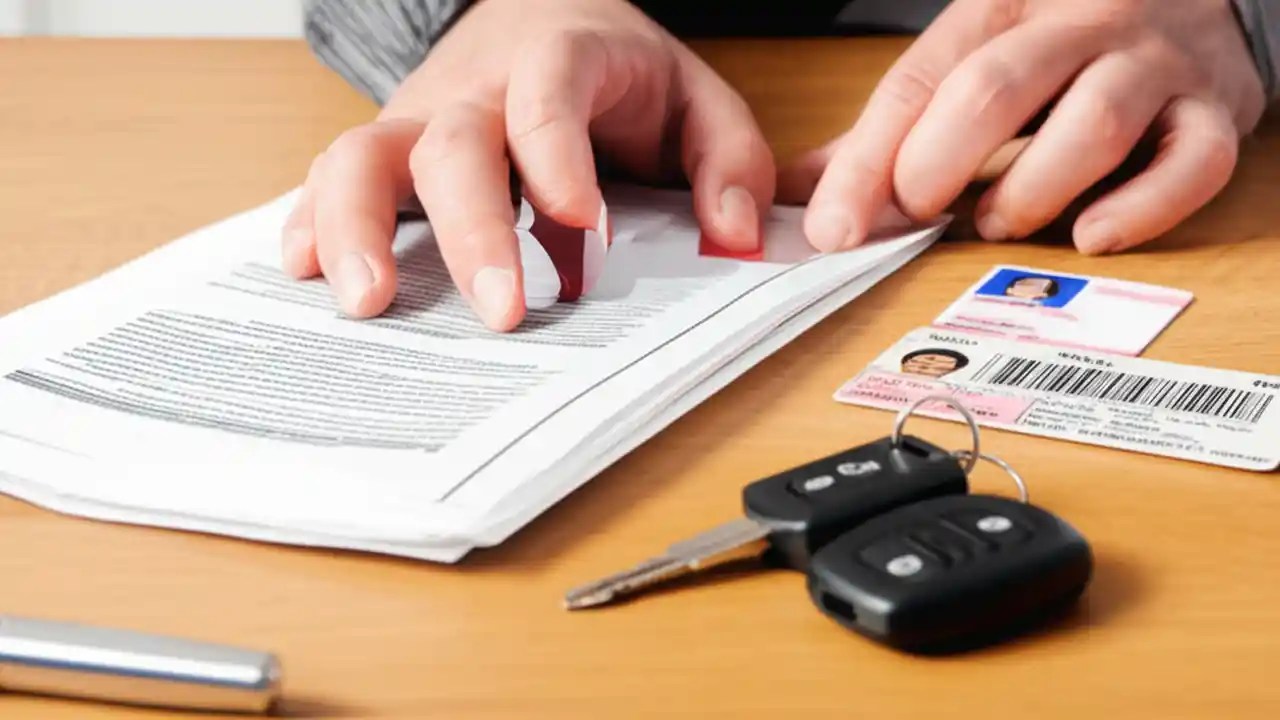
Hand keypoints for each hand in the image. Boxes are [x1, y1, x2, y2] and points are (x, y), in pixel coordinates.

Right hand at [282, 0, 774, 330]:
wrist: (534, 16)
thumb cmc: (615, 73)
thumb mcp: (694, 98)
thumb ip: (730, 159)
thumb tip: (736, 236)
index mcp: (560, 58)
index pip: (549, 92)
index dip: (558, 156)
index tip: (585, 227)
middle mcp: (477, 90)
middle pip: (452, 143)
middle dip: (473, 231)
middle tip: (501, 312)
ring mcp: (420, 120)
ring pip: (362, 154)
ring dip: (357, 227)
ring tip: (368, 302)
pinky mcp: (388, 153)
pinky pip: (330, 180)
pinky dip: (314, 225)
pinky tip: (309, 275)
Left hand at [786, 0, 1265, 254]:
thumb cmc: (1064, 45)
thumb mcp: (973, 62)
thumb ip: (893, 129)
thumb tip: (801, 192)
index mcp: (1001, 8)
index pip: (916, 83)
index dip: (866, 163)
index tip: (834, 228)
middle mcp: (1078, 24)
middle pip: (993, 91)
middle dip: (936, 165)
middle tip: (916, 212)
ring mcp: (1154, 64)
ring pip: (1092, 124)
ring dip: (1030, 191)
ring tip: (997, 222)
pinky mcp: (1217, 110)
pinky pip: (1191, 164)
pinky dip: (1141, 209)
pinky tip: (1092, 235)